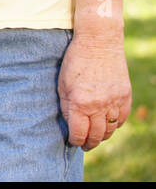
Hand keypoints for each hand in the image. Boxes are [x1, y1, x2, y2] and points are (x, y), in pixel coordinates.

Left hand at [58, 33, 130, 149]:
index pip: (79, 133)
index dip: (75, 141)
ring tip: (96, 137)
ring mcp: (114, 102)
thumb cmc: (75, 61)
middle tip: (85, 145)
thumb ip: (66, 106)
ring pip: (111, 129)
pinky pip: (122, 118)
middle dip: (90, 143)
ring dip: (103, 136)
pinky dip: (116, 124)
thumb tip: (71, 124)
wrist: (99, 43)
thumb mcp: (62, 84)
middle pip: (97, 135)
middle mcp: (99, 105)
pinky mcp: (125, 96)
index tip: (73, 142)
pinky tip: (109, 125)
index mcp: (80, 103)